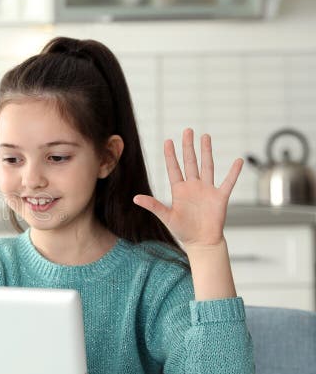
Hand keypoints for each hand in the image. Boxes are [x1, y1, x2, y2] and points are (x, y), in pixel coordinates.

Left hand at [134, 129, 241, 248]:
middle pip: (190, 162)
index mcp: (179, 190)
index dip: (171, 155)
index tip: (168, 141)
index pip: (174, 168)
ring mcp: (207, 190)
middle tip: (188, 130)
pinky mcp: (220, 197)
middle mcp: (193, 186)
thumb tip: (135, 198)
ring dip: (206, 152)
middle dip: (188, 146)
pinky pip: (228, 182)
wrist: (201, 242)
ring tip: (206, 136)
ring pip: (207, 166)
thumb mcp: (166, 217)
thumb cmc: (183, 231)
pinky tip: (238, 161)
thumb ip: (153, 205)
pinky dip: (234, 172)